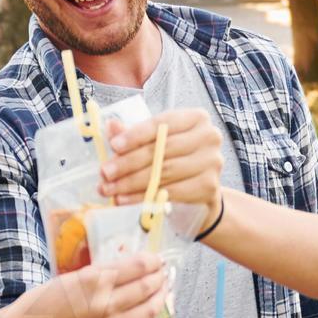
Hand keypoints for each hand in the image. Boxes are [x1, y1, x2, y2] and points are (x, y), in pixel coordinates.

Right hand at [0, 253, 171, 317]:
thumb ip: (98, 275)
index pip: (137, 266)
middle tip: (163, 272)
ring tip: (164, 291)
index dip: (153, 260)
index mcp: (92, 281)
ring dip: (161, 300)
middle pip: (147, 287)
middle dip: (160, 277)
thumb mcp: (68, 279)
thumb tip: (126, 267)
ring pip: (150, 313)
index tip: (157, 259)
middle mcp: (104, 305)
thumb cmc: (38, 306)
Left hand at [104, 107, 221, 215]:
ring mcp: (212, 162)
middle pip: (163, 149)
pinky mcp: (209, 187)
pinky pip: (171, 193)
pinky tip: (125, 200)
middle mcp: (209, 136)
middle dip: (129, 162)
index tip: (113, 146)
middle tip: (105, 172)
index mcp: (196, 118)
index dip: (136, 135)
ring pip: (165, 172)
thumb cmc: (175, 157)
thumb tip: (111, 126)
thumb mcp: (155, 141)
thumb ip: (134, 134)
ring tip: (109, 189)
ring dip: (132, 183)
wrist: (199, 188)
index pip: (162, 124)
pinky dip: (144, 197)